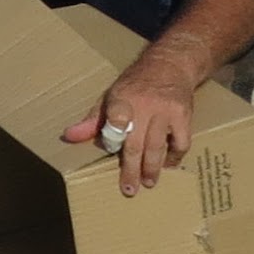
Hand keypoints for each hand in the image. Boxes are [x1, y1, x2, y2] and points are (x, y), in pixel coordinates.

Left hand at [62, 44, 197, 197]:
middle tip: (129, 189)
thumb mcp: (110, 96)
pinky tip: (168, 165)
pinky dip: (175, 156)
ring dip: (153, 168)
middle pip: (137, 142)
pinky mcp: (184, 116)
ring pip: (158, 146)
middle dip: (132, 168)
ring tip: (149, 183)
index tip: (112, 149)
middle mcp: (145, 105)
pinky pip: (181, 142)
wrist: (170, 64)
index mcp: (123, 98)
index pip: (117, 118)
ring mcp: (166, 111)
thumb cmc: (135, 84)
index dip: (114, 135)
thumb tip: (69, 137)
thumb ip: (92, 120)